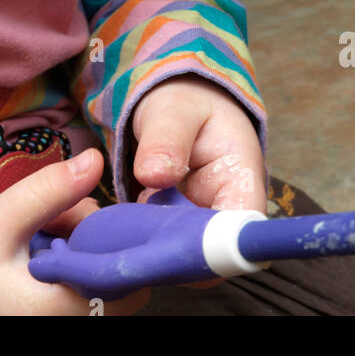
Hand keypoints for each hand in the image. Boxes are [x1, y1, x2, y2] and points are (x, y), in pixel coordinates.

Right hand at [0, 147, 149, 314]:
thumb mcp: (0, 221)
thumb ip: (49, 191)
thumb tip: (96, 159)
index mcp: (56, 311)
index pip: (127, 284)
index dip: (119, 244)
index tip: (91, 217)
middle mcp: (65, 325)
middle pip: (116, 282)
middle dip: (97, 243)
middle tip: (59, 220)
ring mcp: (61, 323)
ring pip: (100, 285)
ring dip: (83, 251)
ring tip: (44, 231)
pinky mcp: (53, 317)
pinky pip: (81, 293)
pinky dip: (72, 267)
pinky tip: (43, 248)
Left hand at [130, 74, 265, 288]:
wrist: (178, 105)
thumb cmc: (185, 103)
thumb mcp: (174, 110)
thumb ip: (166, 139)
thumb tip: (153, 174)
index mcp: (242, 180)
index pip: (238, 233)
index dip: (206, 249)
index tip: (163, 247)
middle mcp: (228, 211)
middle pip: (208, 252)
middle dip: (168, 251)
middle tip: (124, 239)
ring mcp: (202, 223)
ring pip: (180, 253)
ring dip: (149, 248)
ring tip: (113, 234)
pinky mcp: (178, 229)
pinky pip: (161, 245)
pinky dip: (138, 241)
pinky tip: (112, 231)